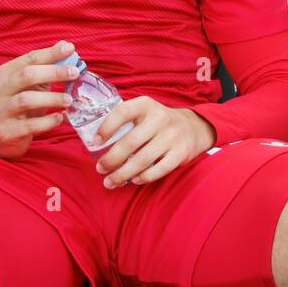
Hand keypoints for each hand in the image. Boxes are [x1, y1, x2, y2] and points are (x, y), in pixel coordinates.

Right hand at [0, 40, 79, 159]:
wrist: (0, 135)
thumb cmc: (21, 105)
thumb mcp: (31, 84)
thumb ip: (46, 67)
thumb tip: (66, 46)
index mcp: (6, 74)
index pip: (29, 58)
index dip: (51, 53)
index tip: (70, 48)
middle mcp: (0, 90)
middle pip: (27, 75)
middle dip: (53, 72)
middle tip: (75, 73)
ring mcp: (1, 111)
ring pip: (26, 100)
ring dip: (52, 98)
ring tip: (69, 100)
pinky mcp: (7, 131)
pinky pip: (30, 125)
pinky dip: (48, 121)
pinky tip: (60, 118)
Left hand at [93, 97, 216, 187]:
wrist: (192, 127)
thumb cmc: (158, 123)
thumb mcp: (144, 112)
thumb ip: (124, 121)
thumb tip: (95, 142)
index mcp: (146, 105)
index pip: (123, 112)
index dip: (107, 127)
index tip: (96, 142)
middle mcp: (160, 118)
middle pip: (131, 142)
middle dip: (111, 159)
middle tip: (100, 169)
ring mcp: (172, 136)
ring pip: (143, 159)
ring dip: (123, 173)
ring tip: (110, 181)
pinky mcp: (181, 152)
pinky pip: (159, 169)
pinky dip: (144, 177)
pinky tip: (133, 180)